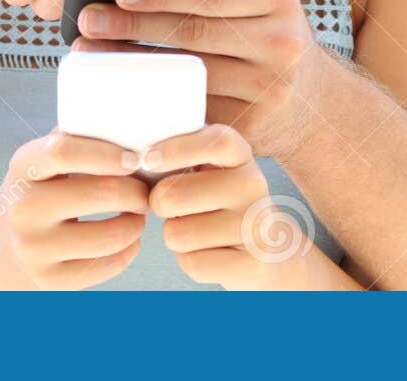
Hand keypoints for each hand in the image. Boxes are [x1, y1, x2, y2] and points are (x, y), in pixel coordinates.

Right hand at [0, 130, 148, 288]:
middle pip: (102, 193)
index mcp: (24, 167)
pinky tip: (128, 240)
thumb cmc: (39, 194)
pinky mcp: (50, 280)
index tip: (134, 159)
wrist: (3, 250)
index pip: (63, 151)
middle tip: (145, 192)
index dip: (106, 154)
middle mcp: (23, 208)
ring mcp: (34, 248)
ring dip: (136, 224)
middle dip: (137, 192)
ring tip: (137, 216)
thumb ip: (75, 139)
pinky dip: (129, 251)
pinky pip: (108, 265)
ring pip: (110, 235)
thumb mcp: (42, 162)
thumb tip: (129, 124)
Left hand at [72, 0, 328, 158]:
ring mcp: (268, 91)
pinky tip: (119, 95)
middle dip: (134, 26)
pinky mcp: (250, 130)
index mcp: (277, 0)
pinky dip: (152, 104)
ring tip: (92, 54)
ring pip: (186, 77)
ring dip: (133, 66)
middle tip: (89, 20)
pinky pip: (191, 114)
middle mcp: (279, 44)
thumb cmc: (265, 41)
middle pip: (193, 34)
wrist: (315, 105)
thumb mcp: (257, 8)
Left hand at [143, 124, 315, 289]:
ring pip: (177, 233)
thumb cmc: (220, 201)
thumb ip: (181, 153)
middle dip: (159, 204)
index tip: (148, 160)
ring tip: (197, 230)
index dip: (177, 149)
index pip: (215, 142)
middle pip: (173, 195)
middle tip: (175, 206)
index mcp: (240, 155)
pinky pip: (193, 263)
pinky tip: (209, 251)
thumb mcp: (209, 167)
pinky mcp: (254, 263)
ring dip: (175, 235)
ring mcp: (257, 226)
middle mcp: (254, 186)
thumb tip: (136, 158)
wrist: (269, 247)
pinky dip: (190, 260)